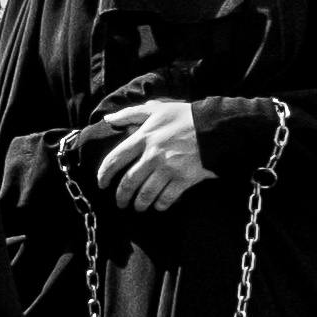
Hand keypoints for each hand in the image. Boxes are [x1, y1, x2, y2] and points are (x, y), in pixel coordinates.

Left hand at [95, 97, 217, 213]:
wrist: (215, 127)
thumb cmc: (184, 117)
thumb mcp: (156, 110)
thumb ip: (130, 114)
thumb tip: (108, 119)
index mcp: (144, 137)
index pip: (115, 159)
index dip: (104, 174)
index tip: (101, 183)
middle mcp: (153, 155)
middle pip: (128, 181)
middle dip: (121, 196)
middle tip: (119, 203)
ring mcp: (168, 168)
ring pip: (146, 193)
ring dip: (139, 203)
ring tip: (138, 207)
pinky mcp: (184, 179)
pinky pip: (167, 198)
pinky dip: (160, 204)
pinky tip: (158, 206)